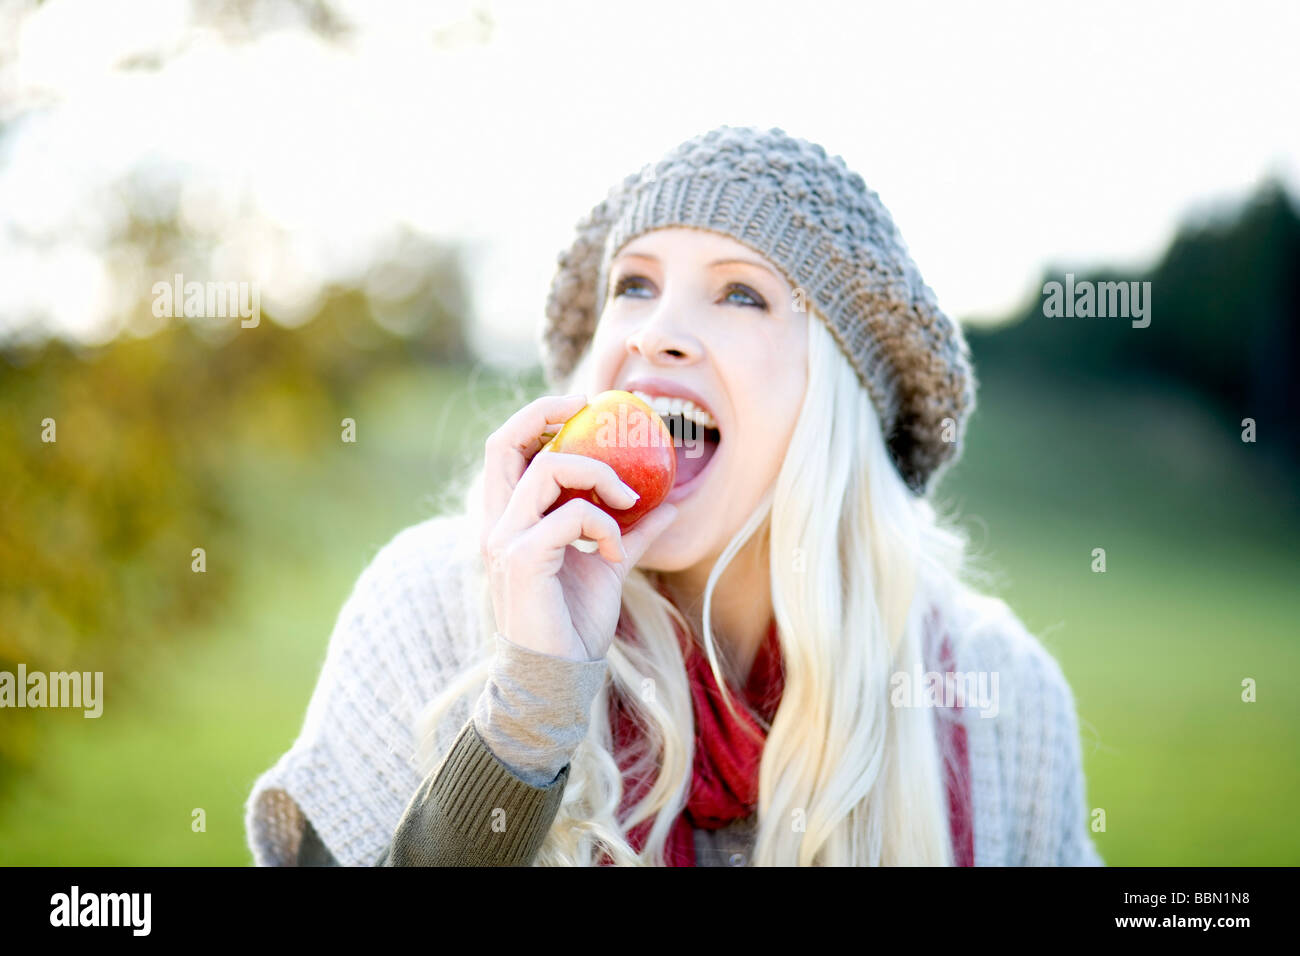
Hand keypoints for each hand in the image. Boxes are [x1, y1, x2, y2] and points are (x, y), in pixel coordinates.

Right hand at [480, 394, 677, 661]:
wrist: (560, 676)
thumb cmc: (575, 622)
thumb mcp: (609, 565)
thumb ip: (630, 531)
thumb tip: (668, 505)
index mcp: (508, 517)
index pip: (505, 447)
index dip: (538, 416)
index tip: (584, 407)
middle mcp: (496, 522)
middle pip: (504, 440)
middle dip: (547, 413)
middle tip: (594, 412)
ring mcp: (504, 540)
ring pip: (547, 469)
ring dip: (598, 474)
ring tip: (628, 500)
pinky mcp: (521, 560)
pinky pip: (571, 516)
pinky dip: (604, 525)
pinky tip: (616, 553)